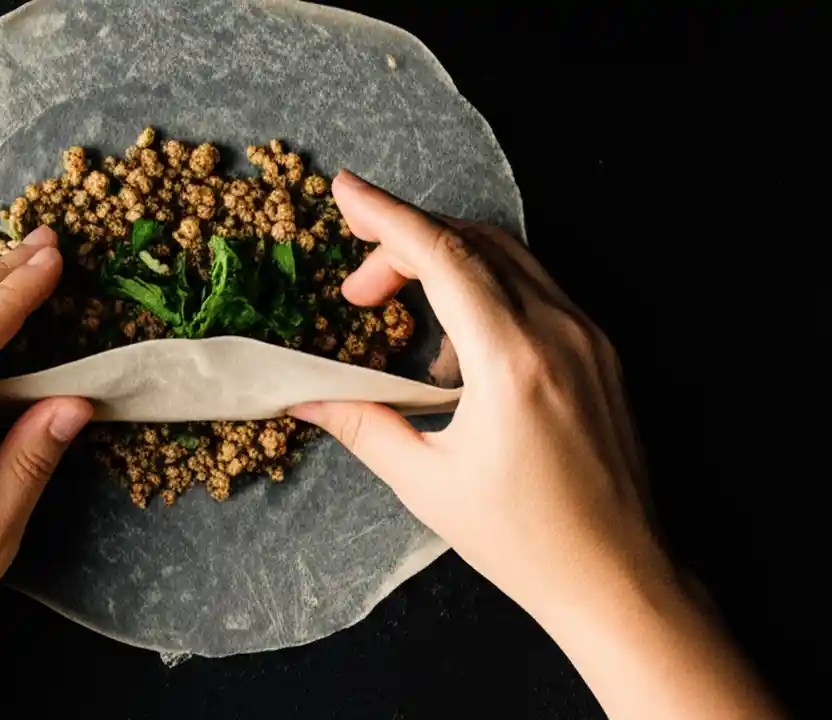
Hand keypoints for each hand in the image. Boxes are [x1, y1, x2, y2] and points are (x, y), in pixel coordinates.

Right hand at [290, 171, 779, 718]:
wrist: (619, 578)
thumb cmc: (525, 541)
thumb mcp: (428, 484)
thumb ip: (363, 424)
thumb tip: (304, 396)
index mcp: (512, 361)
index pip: (442, 257)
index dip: (387, 216)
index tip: (345, 190)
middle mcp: (559, 333)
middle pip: (473, 243)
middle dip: (406, 245)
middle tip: (359, 290)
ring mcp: (588, 338)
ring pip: (509, 258)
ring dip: (447, 262)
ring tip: (401, 313)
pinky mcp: (601, 352)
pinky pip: (536, 290)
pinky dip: (485, 291)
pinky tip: (457, 348)